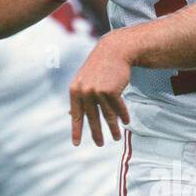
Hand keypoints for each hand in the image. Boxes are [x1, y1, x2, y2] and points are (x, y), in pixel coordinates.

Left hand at [68, 32, 131, 146]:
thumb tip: (69, 115)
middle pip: (92, 118)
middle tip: (100, 144)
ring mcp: (97, 91)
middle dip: (96, 133)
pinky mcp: (111, 90)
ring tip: (116, 138)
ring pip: (107, 115)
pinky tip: (126, 122)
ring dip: (113, 128)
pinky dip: (123, 115)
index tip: (76, 144)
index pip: (75, 115)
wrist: (114, 51)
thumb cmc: (99, 67)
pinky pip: (118, 108)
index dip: (76, 130)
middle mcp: (84, 92)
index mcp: (74, 90)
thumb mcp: (84, 80)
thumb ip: (78, 97)